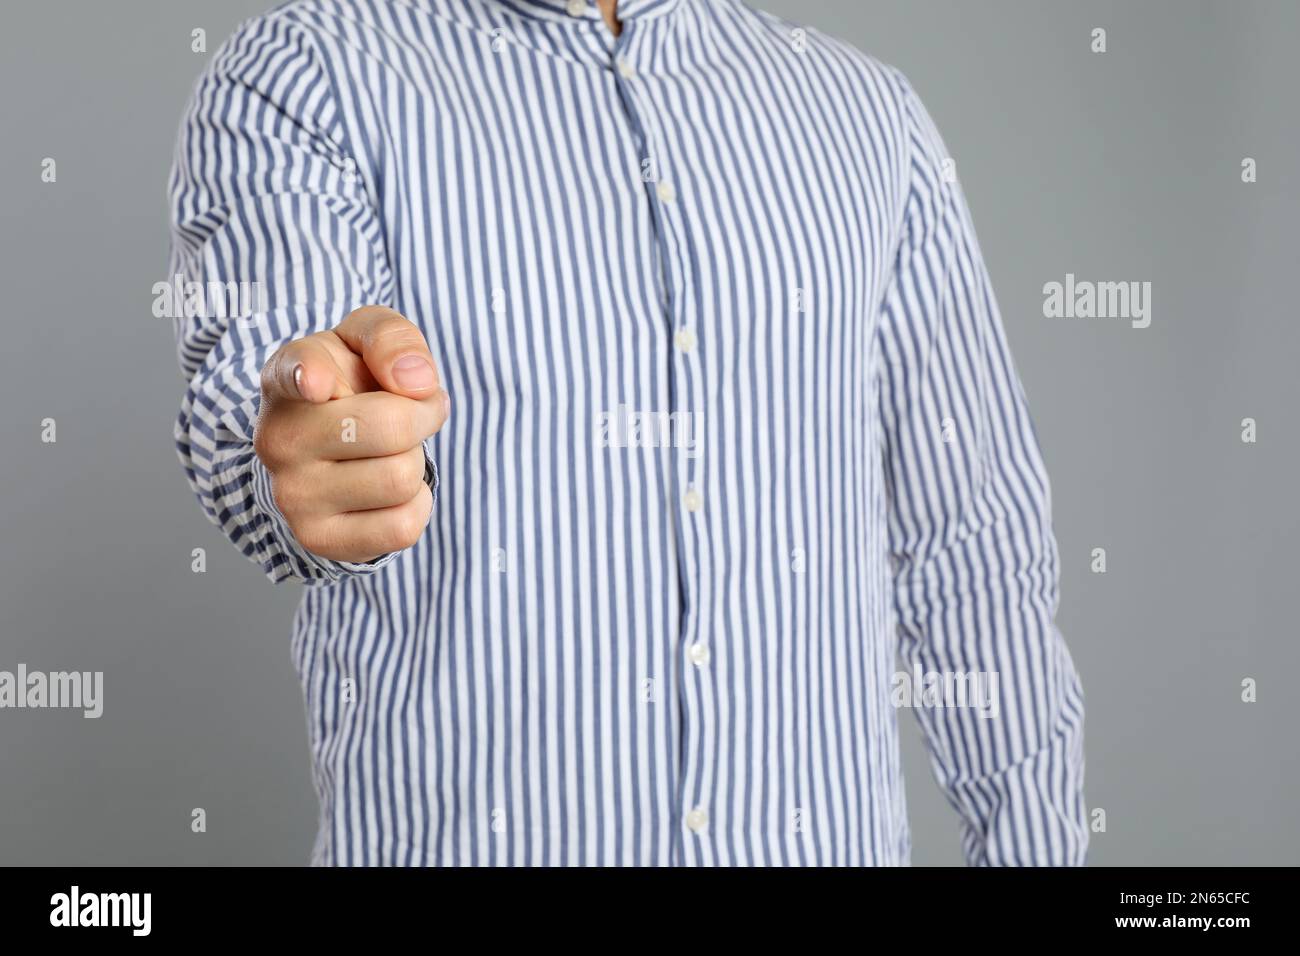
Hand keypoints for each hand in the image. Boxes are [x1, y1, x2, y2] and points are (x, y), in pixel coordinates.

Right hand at [253, 305, 448, 562]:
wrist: (328, 447)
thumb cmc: (352, 384)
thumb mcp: (367, 341)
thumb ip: (392, 339)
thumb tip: (417, 382)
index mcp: (289, 376)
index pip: (296, 371)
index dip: (309, 375)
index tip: (317, 382)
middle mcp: (279, 438)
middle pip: (391, 428)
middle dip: (422, 417)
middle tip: (411, 414)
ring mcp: (293, 494)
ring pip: (401, 478)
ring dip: (416, 462)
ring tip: (389, 452)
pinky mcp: (319, 538)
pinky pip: (402, 527)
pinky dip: (416, 505)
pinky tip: (388, 490)